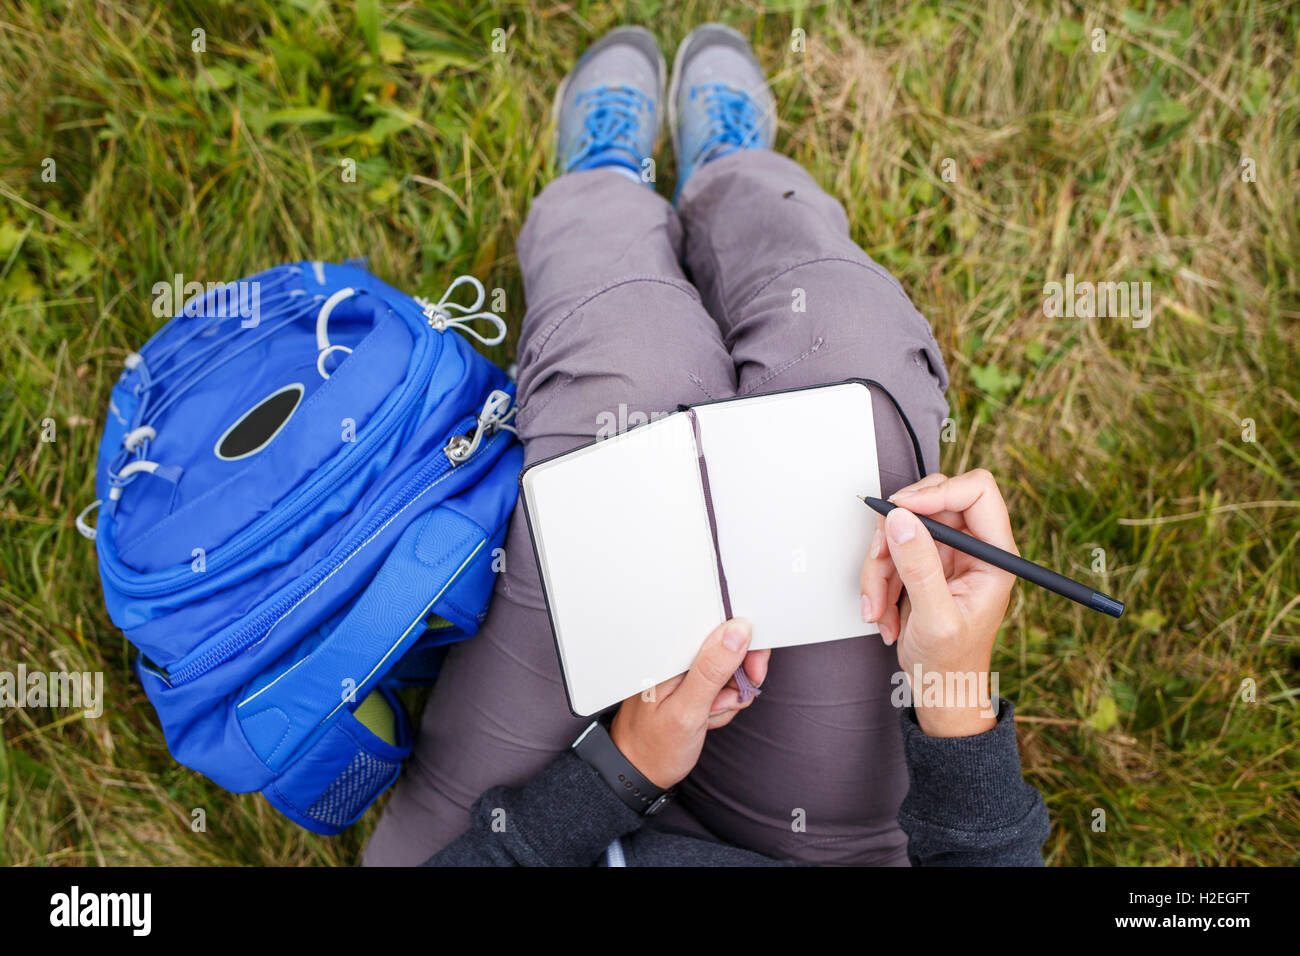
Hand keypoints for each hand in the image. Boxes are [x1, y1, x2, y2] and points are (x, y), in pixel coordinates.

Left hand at [609, 618, 769, 788]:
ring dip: (729, 697)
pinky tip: (706, 716)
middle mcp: (676, 655)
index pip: (719, 628)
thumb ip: (711, 670)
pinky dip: (722, 704)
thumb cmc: (653, 746)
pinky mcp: (691, 683)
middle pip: (730, 647)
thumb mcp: (687, 711)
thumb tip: (737, 631)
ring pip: (730, 670)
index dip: (745, 646)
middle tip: (724, 702)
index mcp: (670, 652)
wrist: (639, 771)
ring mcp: (685, 669)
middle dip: (738, 678)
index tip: (753, 670)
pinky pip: (722, 686)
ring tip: (706, 715)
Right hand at [859, 469, 1017, 736]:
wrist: (939, 689)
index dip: (937, 492)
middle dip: (895, 535)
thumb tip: (902, 520)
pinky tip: (883, 611)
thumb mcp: (936, 619)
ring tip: (878, 606)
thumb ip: (920, 568)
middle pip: (930, 502)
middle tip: (879, 559)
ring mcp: (946, 554)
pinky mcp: (922, 563)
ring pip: (901, 527)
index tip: (901, 510)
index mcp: (995, 555)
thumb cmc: (952, 664)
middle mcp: (973, 547)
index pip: (977, 491)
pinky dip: (877, 579)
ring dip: (879, 566)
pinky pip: (889, 550)